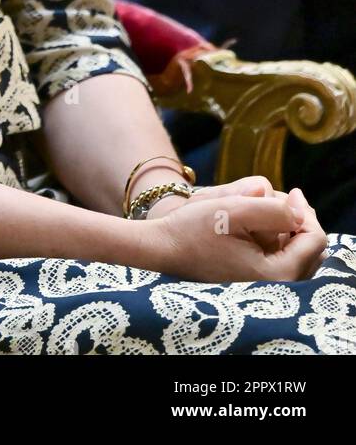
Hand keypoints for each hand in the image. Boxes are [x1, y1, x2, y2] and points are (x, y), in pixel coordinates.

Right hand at [142, 184, 326, 281]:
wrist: (163, 247)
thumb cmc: (193, 230)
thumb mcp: (234, 210)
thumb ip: (274, 210)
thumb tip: (300, 210)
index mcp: (276, 274)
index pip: (314, 239)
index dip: (304, 210)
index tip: (286, 192)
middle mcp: (275, 284)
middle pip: (306, 242)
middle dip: (290, 216)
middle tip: (263, 200)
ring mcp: (265, 281)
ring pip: (291, 243)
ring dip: (277, 221)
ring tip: (246, 208)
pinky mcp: (254, 275)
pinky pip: (277, 248)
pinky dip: (268, 231)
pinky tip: (244, 222)